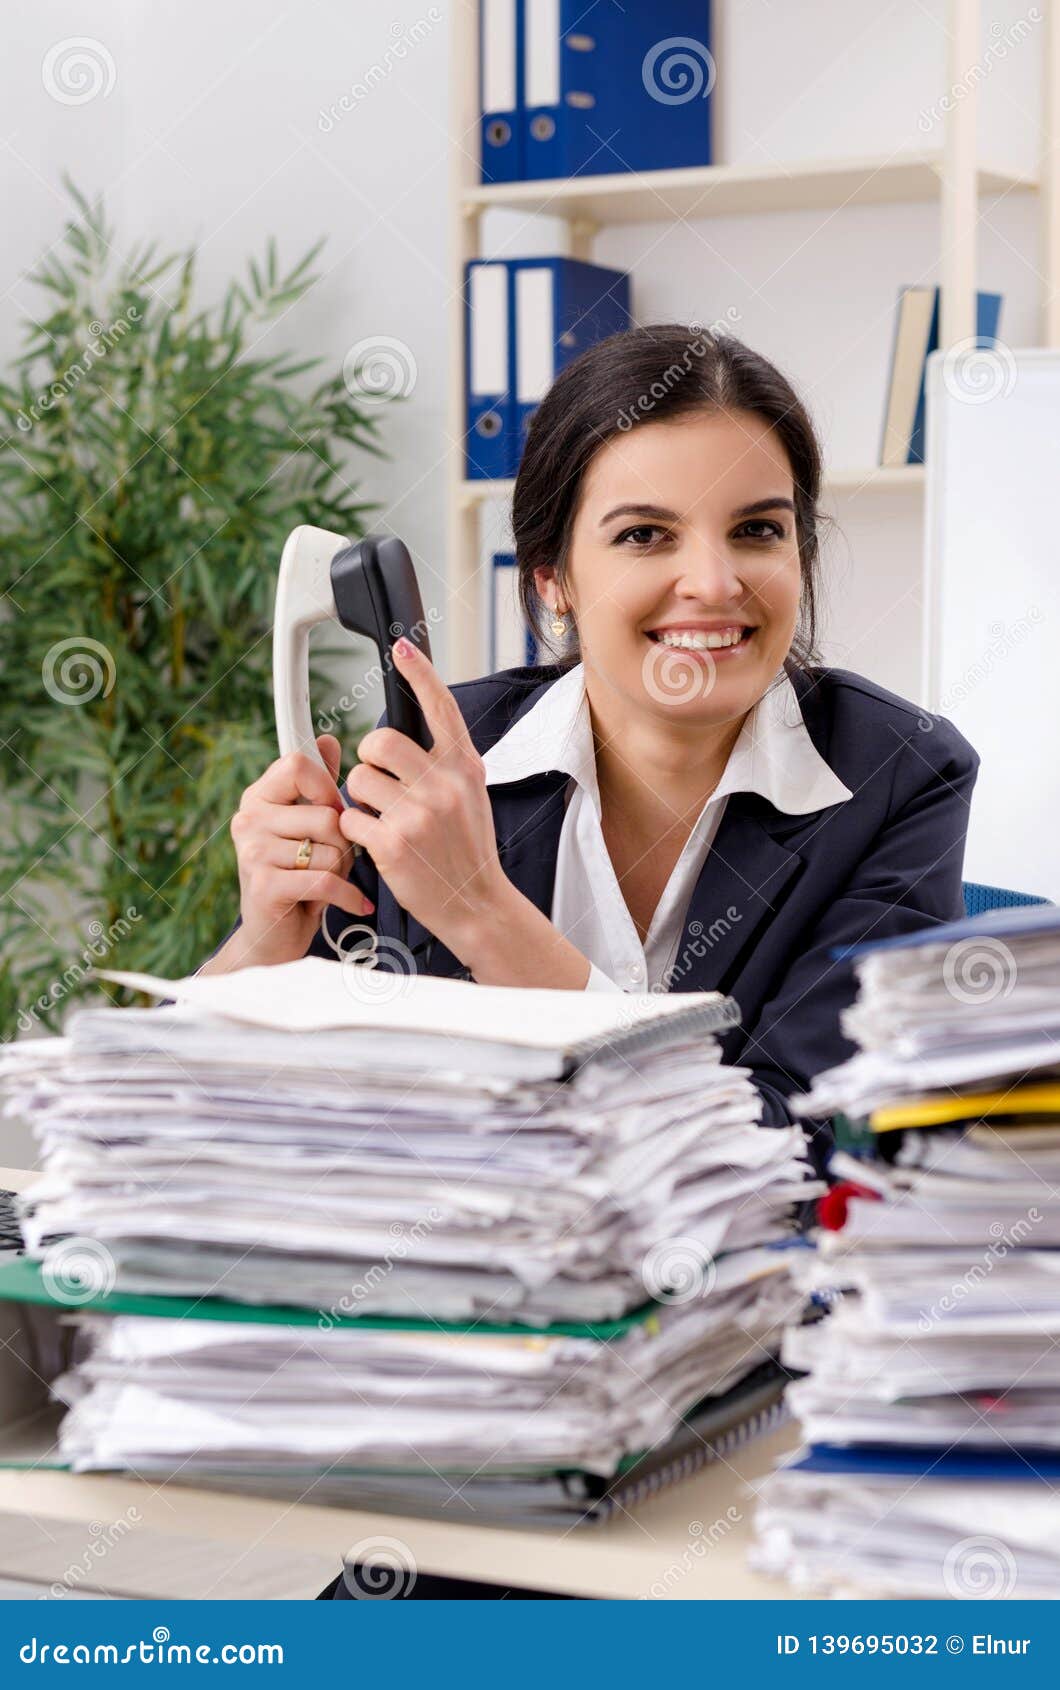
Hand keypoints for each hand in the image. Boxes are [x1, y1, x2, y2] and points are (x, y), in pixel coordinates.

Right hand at [228, 734, 373, 965]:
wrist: (272, 938)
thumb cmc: (296, 878)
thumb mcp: (306, 827)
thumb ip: (318, 785)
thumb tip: (327, 739)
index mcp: (258, 798)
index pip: (298, 764)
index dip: (328, 786)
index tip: (333, 810)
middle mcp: (249, 820)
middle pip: (327, 814)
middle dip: (344, 844)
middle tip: (330, 862)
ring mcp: (253, 853)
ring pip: (331, 849)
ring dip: (343, 871)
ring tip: (326, 882)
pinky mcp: (265, 886)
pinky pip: (326, 879)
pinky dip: (348, 896)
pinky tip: (353, 903)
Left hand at [338, 639, 508, 960]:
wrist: (476, 903)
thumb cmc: (468, 850)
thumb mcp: (471, 796)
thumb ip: (447, 764)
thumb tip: (417, 728)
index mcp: (464, 768)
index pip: (440, 708)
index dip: (419, 673)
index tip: (401, 647)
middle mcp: (444, 785)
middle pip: (380, 740)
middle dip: (369, 758)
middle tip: (379, 779)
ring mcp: (419, 814)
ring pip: (359, 779)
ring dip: (360, 799)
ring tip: (383, 819)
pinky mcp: (394, 843)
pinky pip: (350, 818)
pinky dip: (355, 831)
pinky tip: (376, 843)